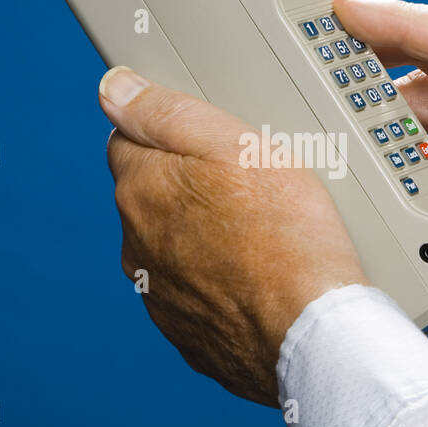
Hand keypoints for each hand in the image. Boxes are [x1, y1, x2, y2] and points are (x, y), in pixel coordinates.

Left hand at [98, 67, 368, 405]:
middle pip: (151, 199)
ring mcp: (159, 296)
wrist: (313, 331)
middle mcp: (136, 247)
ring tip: (262, 239)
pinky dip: (219, 286)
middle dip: (187, 190)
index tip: (212, 148)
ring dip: (203, 240)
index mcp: (140, 191)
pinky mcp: (187, 336)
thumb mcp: (234, 144)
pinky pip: (196, 296)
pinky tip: (260, 281)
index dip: (172, 138)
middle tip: (250, 192)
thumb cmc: (287, 232)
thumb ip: (167, 112)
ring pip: (172, 250)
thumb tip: (114, 90)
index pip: (127, 143)